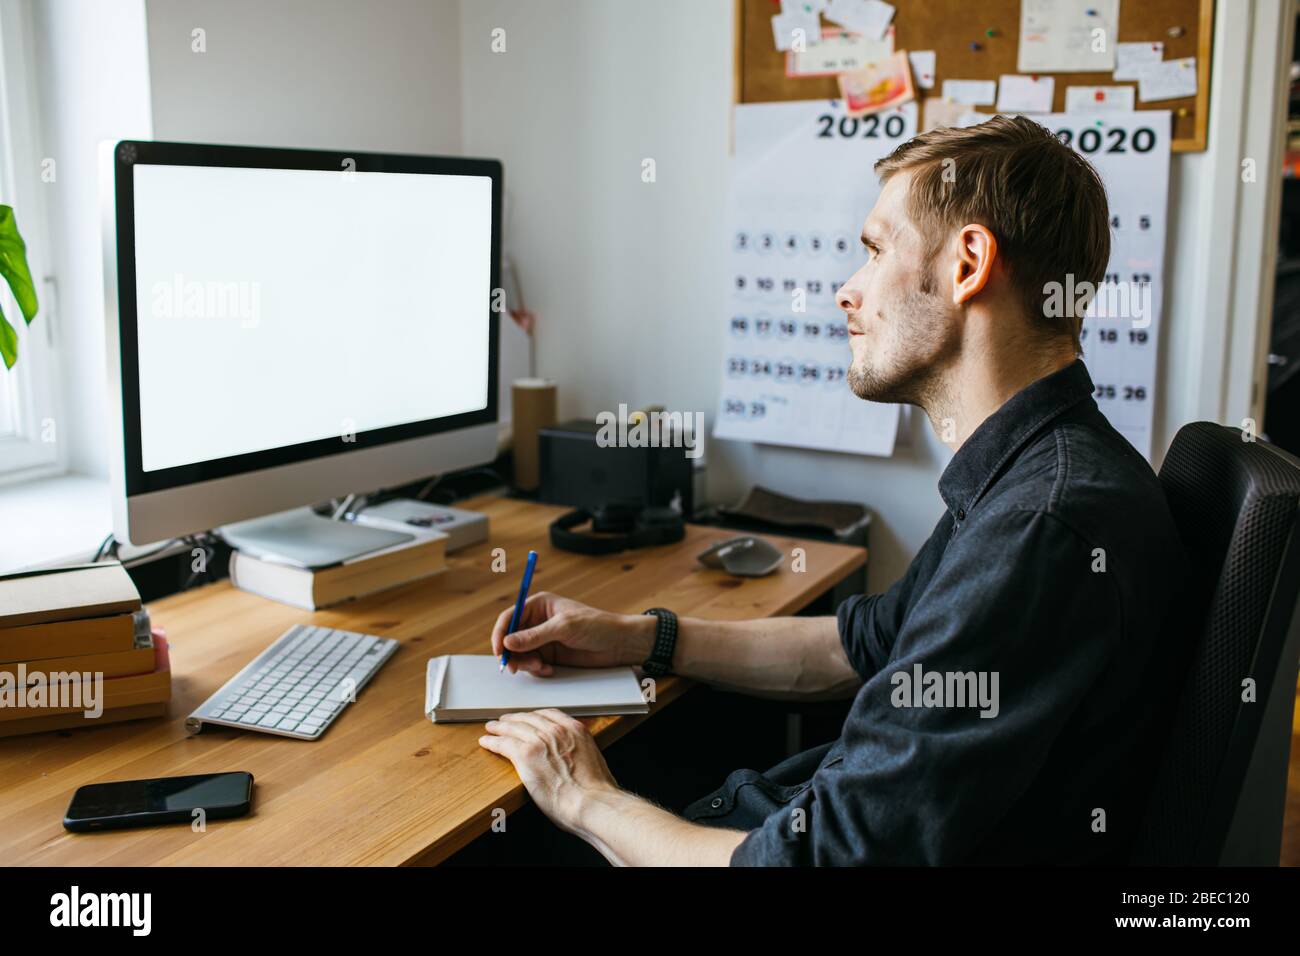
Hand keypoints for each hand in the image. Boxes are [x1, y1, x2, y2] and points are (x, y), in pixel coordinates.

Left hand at [478, 709, 616, 830]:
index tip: (528, 718)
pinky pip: (503, 743)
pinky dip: (492, 741)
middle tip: (505, 721)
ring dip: (500, 727)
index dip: (534, 716)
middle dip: (515, 719)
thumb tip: (574, 761)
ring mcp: (540, 741)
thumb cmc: (595, 792)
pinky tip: (486, 741)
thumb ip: (581, 753)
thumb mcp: (594, 761)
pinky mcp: (525, 755)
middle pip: (529, 718)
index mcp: (575, 730)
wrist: (591, 803)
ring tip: (491, 728)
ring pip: (513, 727)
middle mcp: (557, 730)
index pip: (549, 714)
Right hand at [490, 592, 651, 675]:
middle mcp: (538, 621)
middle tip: (516, 667)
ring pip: (520, 654)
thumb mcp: (564, 627)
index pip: (509, 616)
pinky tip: (548, 670)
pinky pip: (532, 664)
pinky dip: (536, 669)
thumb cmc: (596, 625)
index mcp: (539, 605)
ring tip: (541, 667)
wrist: (619, 644)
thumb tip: (507, 642)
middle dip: (512, 653)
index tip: (499, 650)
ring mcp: (543, 639)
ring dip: (525, 663)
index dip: (500, 633)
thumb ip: (535, 636)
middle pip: (511, 638)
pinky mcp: (550, 655)